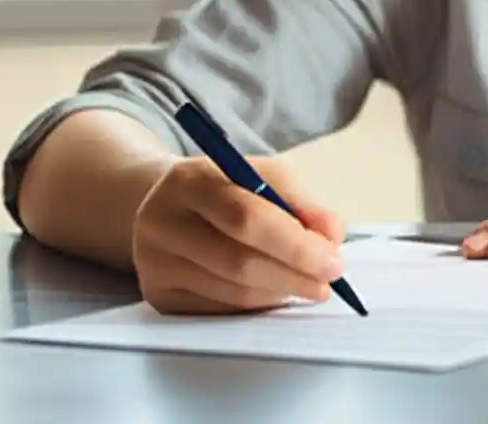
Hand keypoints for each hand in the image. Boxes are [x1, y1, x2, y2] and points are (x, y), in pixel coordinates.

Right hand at [133, 156, 346, 314]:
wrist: (168, 206)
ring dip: (281, 291)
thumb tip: (332, 237)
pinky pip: (222, 309)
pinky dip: (259, 303)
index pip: (247, 217)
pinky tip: (275, 291)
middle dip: (294, 274)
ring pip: (233, 291)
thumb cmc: (228, 190)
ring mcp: (155, 262)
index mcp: (190, 179)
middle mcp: (162, 221)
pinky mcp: (159, 295)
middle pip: (238, 261)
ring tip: (308, 284)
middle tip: (328, 281)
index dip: (295, 244)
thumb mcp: (264, 177)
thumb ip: (302, 204)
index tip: (333, 260)